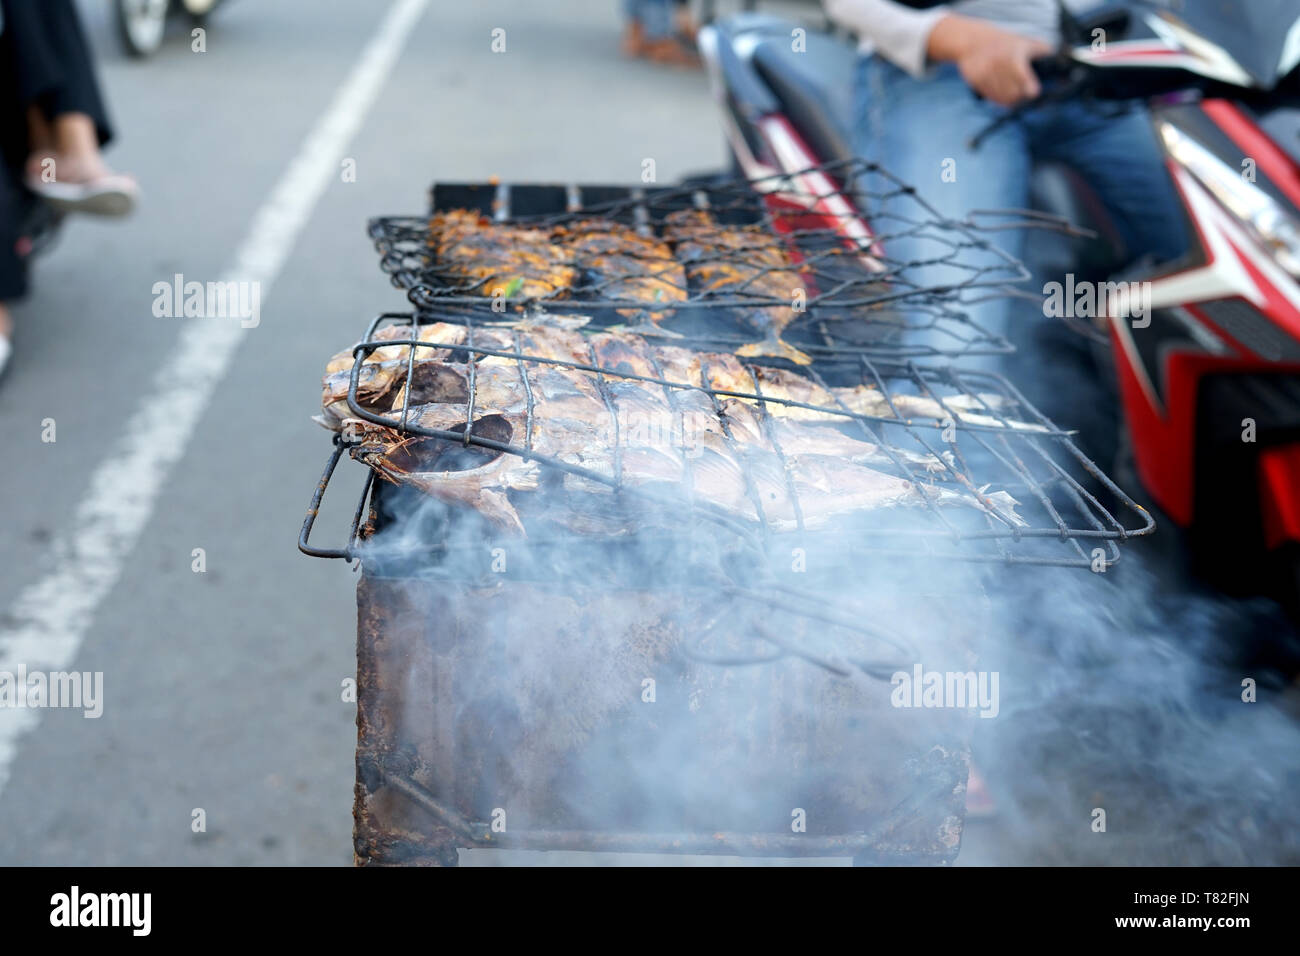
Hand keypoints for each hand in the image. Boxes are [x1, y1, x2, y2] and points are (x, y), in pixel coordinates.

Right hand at [927, 15, 1053, 106]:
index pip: (1027, 85)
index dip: (1032, 91)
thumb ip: (1044, 52)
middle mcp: (999, 67)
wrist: (973, 42)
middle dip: (1021, 96)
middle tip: (1024, 92)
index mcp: (1014, 58)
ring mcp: (986, 75)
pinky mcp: (977, 82)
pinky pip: (991, 98)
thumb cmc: (1005, 43)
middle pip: (1016, 96)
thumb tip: (1064, 60)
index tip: (1034, 91)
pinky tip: (1002, 92)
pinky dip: (998, 99)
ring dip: (1010, 99)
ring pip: (1003, 100)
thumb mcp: (1026, 42)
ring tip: (1013, 92)